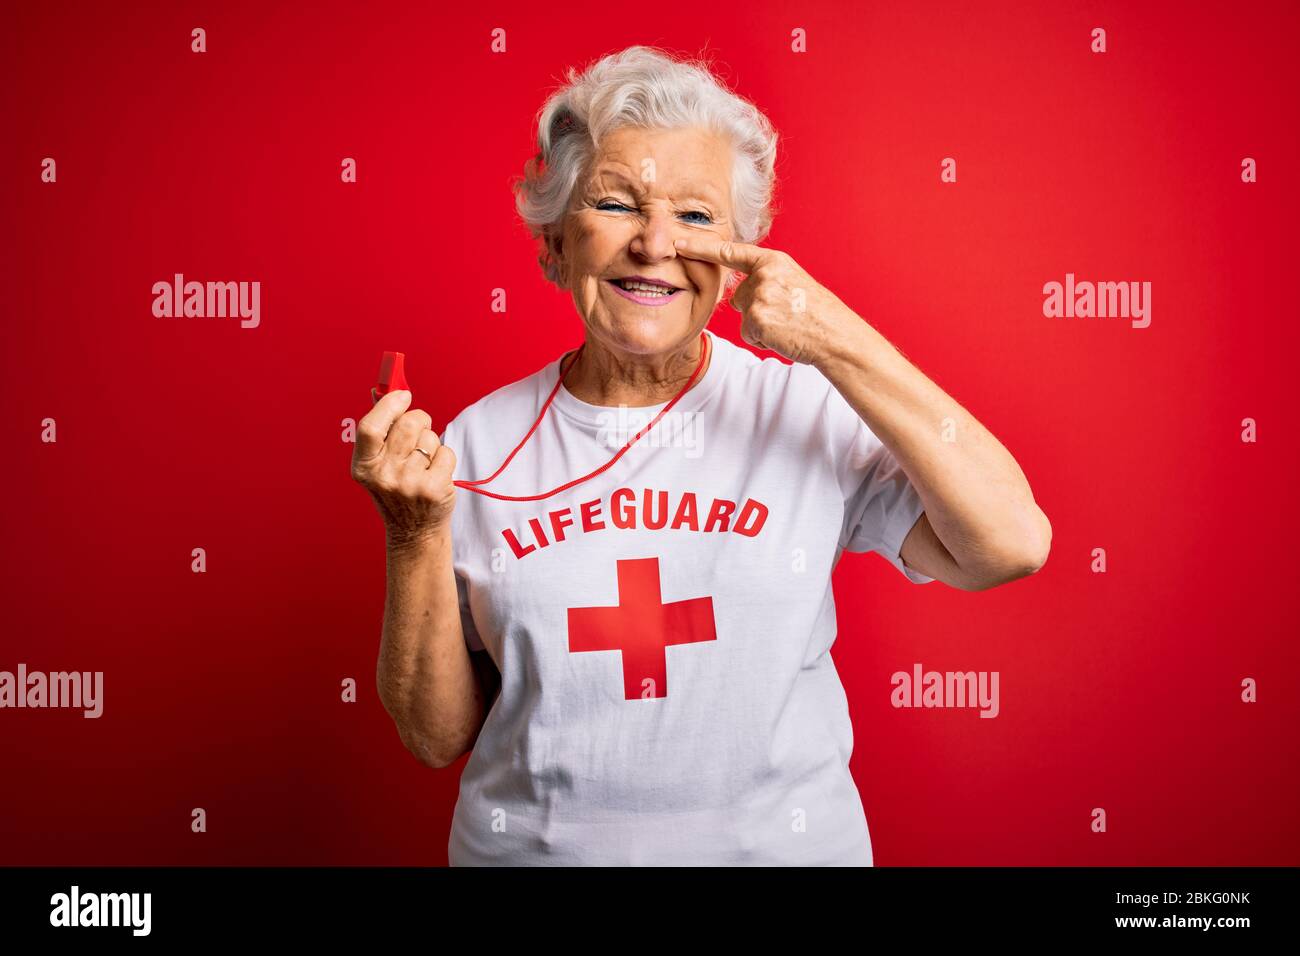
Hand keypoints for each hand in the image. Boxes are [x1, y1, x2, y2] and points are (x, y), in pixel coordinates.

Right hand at [351, 389, 456, 551]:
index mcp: (364, 467)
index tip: (403, 395)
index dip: (388, 405)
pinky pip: (446, 452)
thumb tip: (385, 390)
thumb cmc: (397, 490)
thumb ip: (381, 429)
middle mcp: (383, 476)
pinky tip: (435, 474)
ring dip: (431, 443)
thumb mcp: (378, 465)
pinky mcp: (434, 489)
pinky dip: (445, 458)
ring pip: (430, 437)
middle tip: (419, 431)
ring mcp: (409, 484)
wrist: (414, 532)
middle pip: (408, 424)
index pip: (370, 427)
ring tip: (423, 463)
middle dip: (419, 420)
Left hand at [674, 236, 858, 365]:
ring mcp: (760, 296)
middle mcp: (765, 275)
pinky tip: (784, 335)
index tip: (678, 242)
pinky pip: (749, 334)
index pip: (731, 252)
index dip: (702, 247)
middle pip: (739, 295)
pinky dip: (763, 339)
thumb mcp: (794, 283)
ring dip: (761, 326)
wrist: (836, 335)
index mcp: (774, 261)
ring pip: (745, 316)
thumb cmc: (817, 314)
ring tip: (788, 325)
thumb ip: (766, 279)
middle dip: (756, 309)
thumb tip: (739, 294)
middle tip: (786, 315)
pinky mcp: (757, 319)